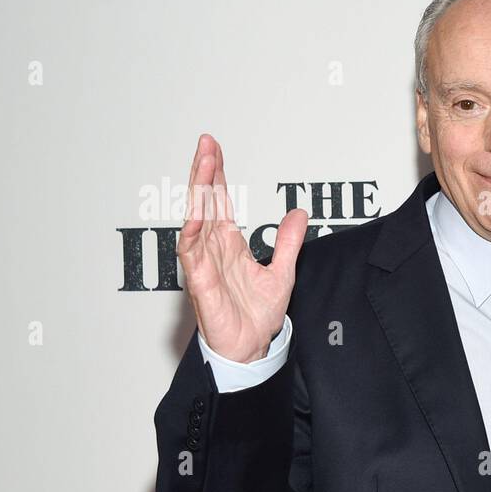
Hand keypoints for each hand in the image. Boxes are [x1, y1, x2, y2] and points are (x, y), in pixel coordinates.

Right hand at [178, 133, 307, 362]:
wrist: (251, 348)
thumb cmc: (257, 315)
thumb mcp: (283, 272)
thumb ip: (289, 242)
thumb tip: (298, 213)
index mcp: (229, 244)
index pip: (219, 201)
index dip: (216, 175)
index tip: (214, 148)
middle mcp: (214, 249)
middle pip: (205, 202)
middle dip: (204, 172)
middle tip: (206, 143)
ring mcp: (204, 263)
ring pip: (196, 220)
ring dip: (198, 193)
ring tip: (202, 164)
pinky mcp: (200, 283)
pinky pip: (191, 254)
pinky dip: (191, 233)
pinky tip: (195, 214)